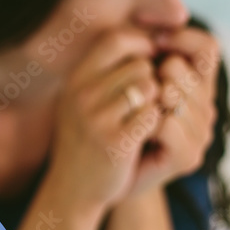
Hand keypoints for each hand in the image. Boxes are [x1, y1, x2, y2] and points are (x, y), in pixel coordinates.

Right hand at [46, 29, 162, 215]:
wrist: (72, 189)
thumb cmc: (86, 139)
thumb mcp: (82, 99)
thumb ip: (106, 71)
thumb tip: (150, 41)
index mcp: (75, 79)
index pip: (116, 40)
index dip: (141, 46)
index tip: (150, 64)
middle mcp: (81, 94)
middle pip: (140, 66)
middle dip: (152, 82)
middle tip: (146, 103)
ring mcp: (97, 118)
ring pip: (150, 88)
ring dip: (155, 103)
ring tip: (143, 120)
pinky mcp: (116, 142)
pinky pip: (153, 116)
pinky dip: (156, 124)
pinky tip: (144, 136)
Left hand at [127, 27, 219, 196]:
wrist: (99, 173)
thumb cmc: (112, 120)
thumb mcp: (125, 80)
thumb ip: (142, 51)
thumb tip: (151, 20)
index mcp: (195, 86)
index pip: (208, 49)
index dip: (183, 40)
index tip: (155, 42)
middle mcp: (205, 109)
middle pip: (188, 71)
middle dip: (158, 73)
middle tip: (140, 90)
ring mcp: (200, 135)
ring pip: (176, 96)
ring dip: (148, 99)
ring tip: (133, 114)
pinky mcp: (189, 158)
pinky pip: (168, 124)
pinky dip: (146, 123)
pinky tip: (134, 132)